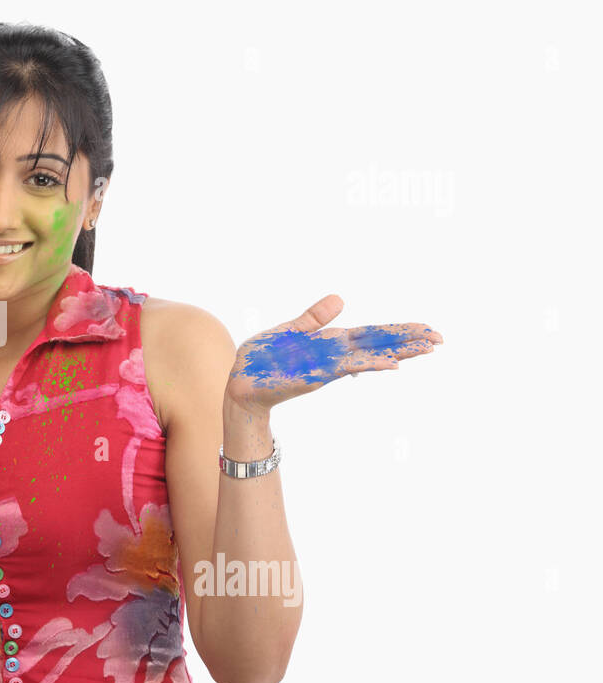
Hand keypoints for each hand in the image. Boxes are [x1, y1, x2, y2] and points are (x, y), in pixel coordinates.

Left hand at [224, 294, 442, 412]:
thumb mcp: (290, 330)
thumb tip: (341, 298)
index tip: (426, 328)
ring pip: (371, 357)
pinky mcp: (316, 375)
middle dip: (409, 341)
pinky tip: (391, 364)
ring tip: (426, 349)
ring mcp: (328, 366)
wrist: (241, 383)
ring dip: (399, 353)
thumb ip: (316, 318)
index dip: (398, 330)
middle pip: (379, 344)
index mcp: (331, 342)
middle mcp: (335, 354)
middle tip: (440, 339)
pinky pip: (347, 367)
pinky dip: (369, 364)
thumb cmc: (263, 359)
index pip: (372, 334)